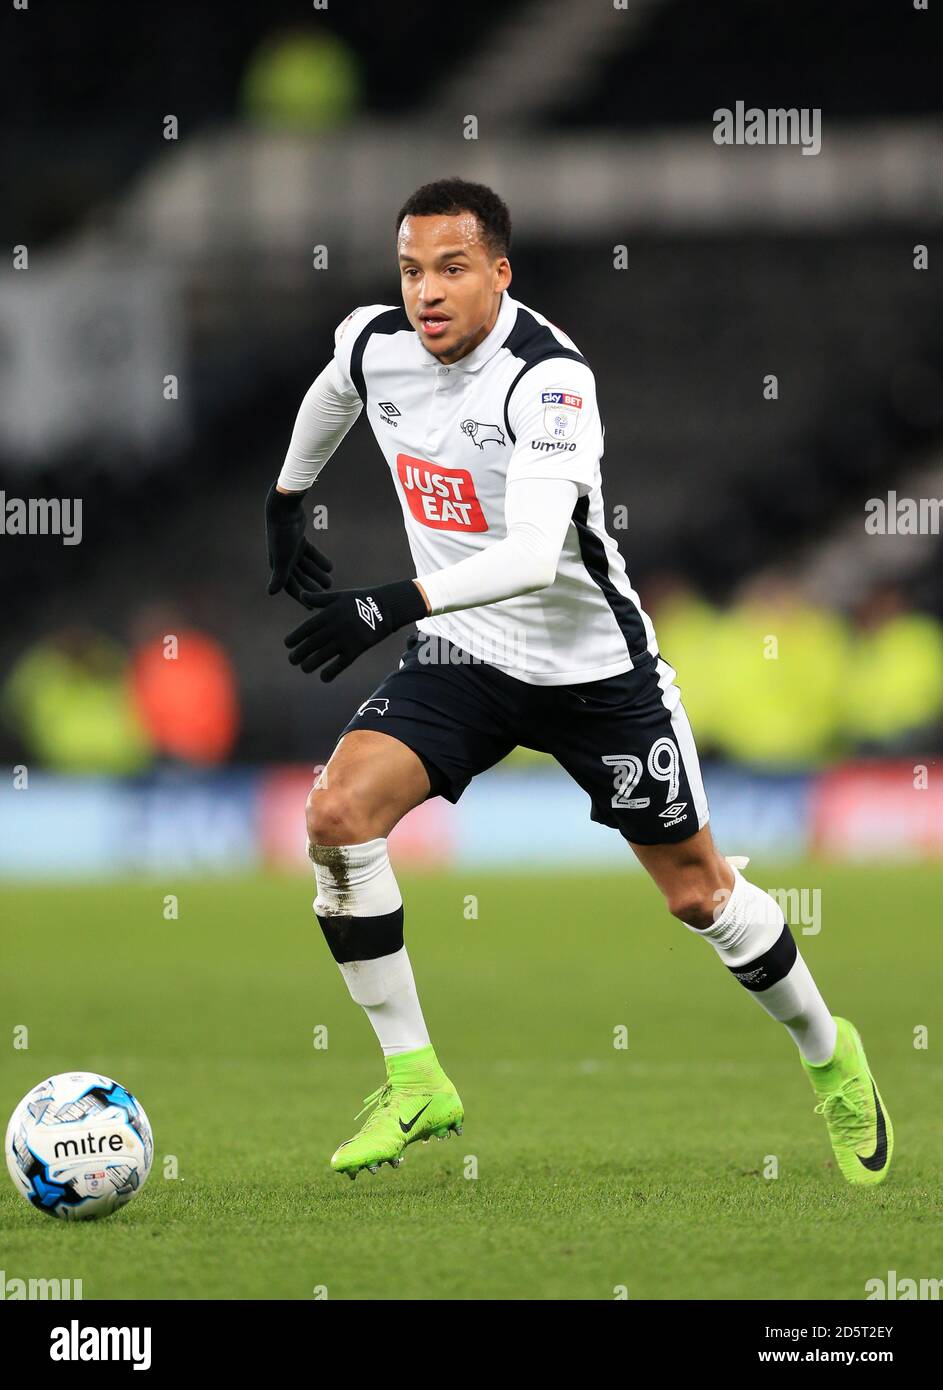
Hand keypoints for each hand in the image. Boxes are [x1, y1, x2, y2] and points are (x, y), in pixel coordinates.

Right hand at [265, 483, 332, 606]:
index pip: (290, 586)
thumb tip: (270, 593)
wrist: (284, 509)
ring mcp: (291, 549)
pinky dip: (319, 560)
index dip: (301, 597)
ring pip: (306, 566)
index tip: (312, 607)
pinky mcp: (299, 539)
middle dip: (311, 587)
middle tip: (325, 596)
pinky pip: (310, 554)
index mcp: (277, 565)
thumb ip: (279, 576)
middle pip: (300, 578)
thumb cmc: (282, 534)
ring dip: (317, 575)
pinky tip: (330, 567)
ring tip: (329, 583)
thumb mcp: (282, 557)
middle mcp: (283, 558)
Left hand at [285, 579, 427, 681]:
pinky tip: (323, 677)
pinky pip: (341, 663)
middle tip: (292, 660)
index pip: (307, 628)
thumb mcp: (340, 595)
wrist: (386, 607)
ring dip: (311, 663)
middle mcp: (335, 627)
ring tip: (304, 668)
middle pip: (312, 643)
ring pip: (323, 655)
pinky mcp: (357, 649)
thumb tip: (301, 595)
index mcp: (329, 613)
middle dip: (299, 653)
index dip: (295, 637)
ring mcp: (346, 639)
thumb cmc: (361, 600)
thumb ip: (319, 599)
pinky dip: (331, 672)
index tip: (287, 644)